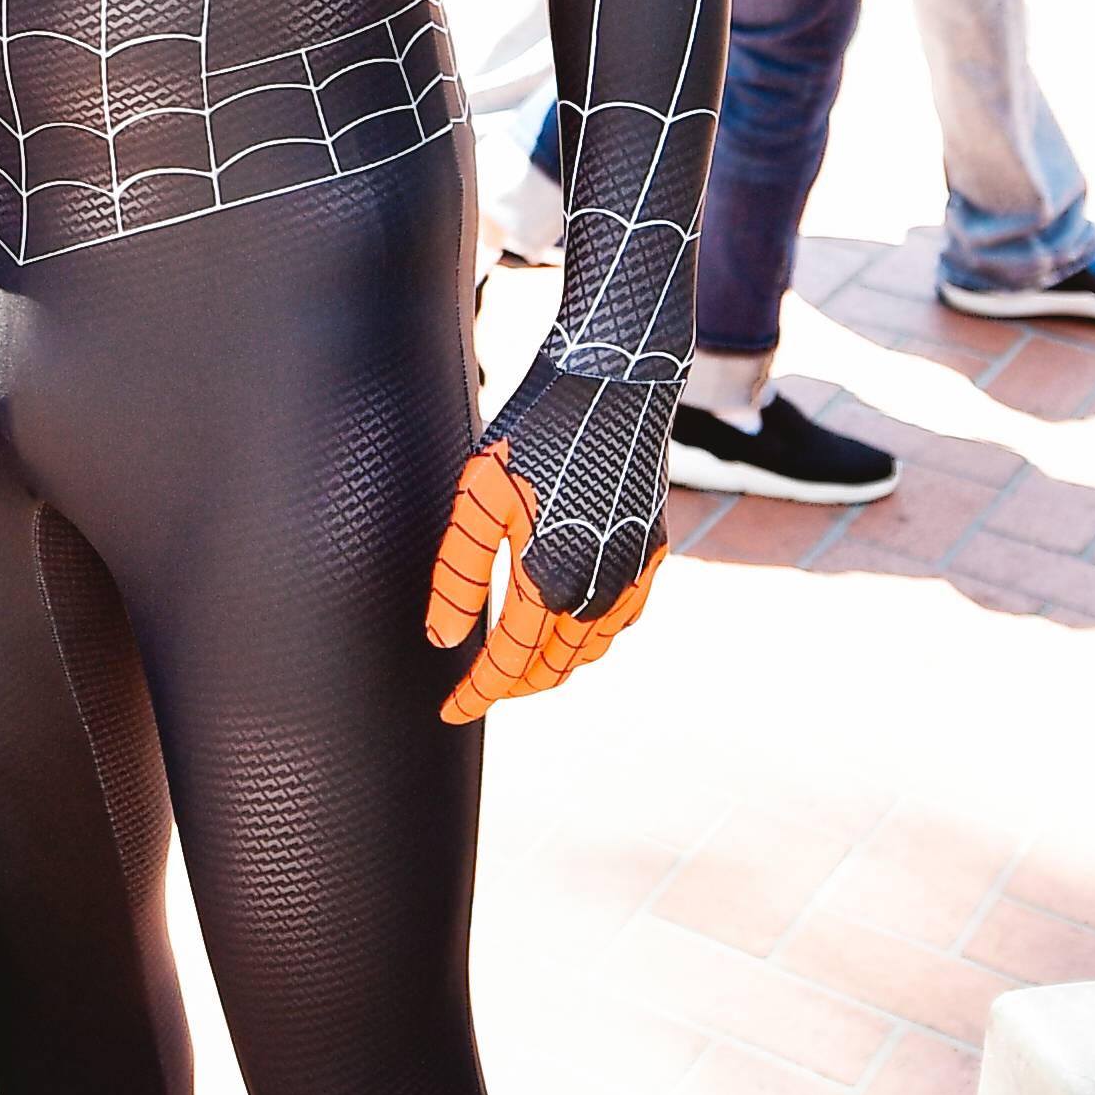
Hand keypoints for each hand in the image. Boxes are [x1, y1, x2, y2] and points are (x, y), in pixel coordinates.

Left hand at [423, 444, 662, 726]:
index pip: (506, 666)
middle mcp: (598, 591)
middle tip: (476, 688)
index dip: (476, 695)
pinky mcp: (653, 554)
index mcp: (549, 580)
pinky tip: (568, 629)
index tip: (449, 711)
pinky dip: (592, 641)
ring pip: (589, 653)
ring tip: (515, 664)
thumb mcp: (477, 499)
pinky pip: (622, 622)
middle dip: (511, 687)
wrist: (614, 382)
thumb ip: (458, 576)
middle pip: (551, 670)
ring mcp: (632, 575)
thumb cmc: (533, 432)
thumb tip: (442, 640)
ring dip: (551, 668)